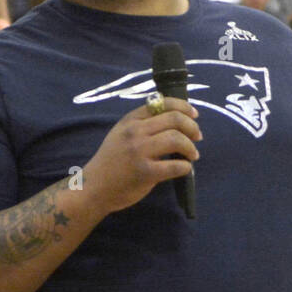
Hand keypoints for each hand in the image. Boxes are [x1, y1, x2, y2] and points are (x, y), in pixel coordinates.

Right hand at [81, 97, 200, 214]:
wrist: (93, 187)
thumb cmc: (112, 161)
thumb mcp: (121, 133)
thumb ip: (143, 124)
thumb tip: (176, 118)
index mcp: (131, 120)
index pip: (163, 103)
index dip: (184, 106)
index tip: (194, 114)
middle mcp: (135, 132)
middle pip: (175, 119)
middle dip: (192, 127)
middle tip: (198, 137)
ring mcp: (139, 152)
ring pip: (177, 139)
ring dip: (191, 147)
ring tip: (193, 155)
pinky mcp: (145, 172)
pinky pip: (175, 166)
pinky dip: (186, 167)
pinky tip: (185, 169)